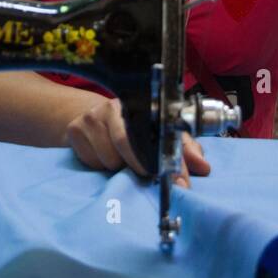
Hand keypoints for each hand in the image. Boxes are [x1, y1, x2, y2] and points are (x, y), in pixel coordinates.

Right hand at [66, 96, 210, 186]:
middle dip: (136, 165)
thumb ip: (185, 150)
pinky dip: (99, 166)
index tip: (159, 173)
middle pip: (126, 146)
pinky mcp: (74, 130)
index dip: (155, 157)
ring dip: (117, 167)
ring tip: (121, 160)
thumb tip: (203, 168)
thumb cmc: (134, 128)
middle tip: (142, 172)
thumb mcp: (163, 134)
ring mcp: (91, 117)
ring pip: (109, 159)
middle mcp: (113, 106)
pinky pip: (91, 161)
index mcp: (140, 104)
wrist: (93, 117)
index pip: (151, 131)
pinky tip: (103, 155)